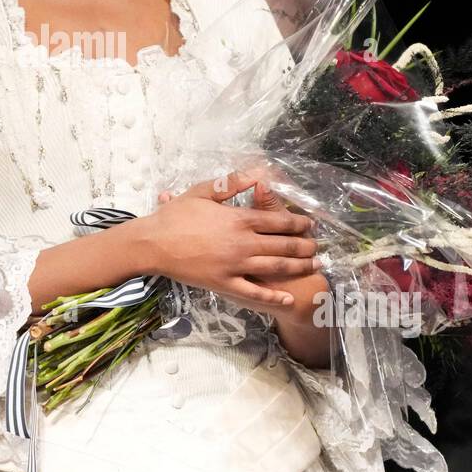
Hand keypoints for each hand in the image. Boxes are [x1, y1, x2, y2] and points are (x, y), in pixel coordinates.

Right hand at [136, 170, 318, 311]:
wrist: (153, 244)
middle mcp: (242, 243)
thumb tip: (258, 173)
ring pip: (275, 268)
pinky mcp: (225, 284)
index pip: (277, 221)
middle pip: (282, 245)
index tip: (309, 225)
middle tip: (318, 247)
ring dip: (298, 267)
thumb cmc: (176, 216)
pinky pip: (254, 292)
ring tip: (314, 265)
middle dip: (304, 246)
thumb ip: (232, 183)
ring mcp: (235, 266)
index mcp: (239, 219)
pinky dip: (273, 296)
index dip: (297, 223)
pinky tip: (287, 298)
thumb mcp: (202, 191)